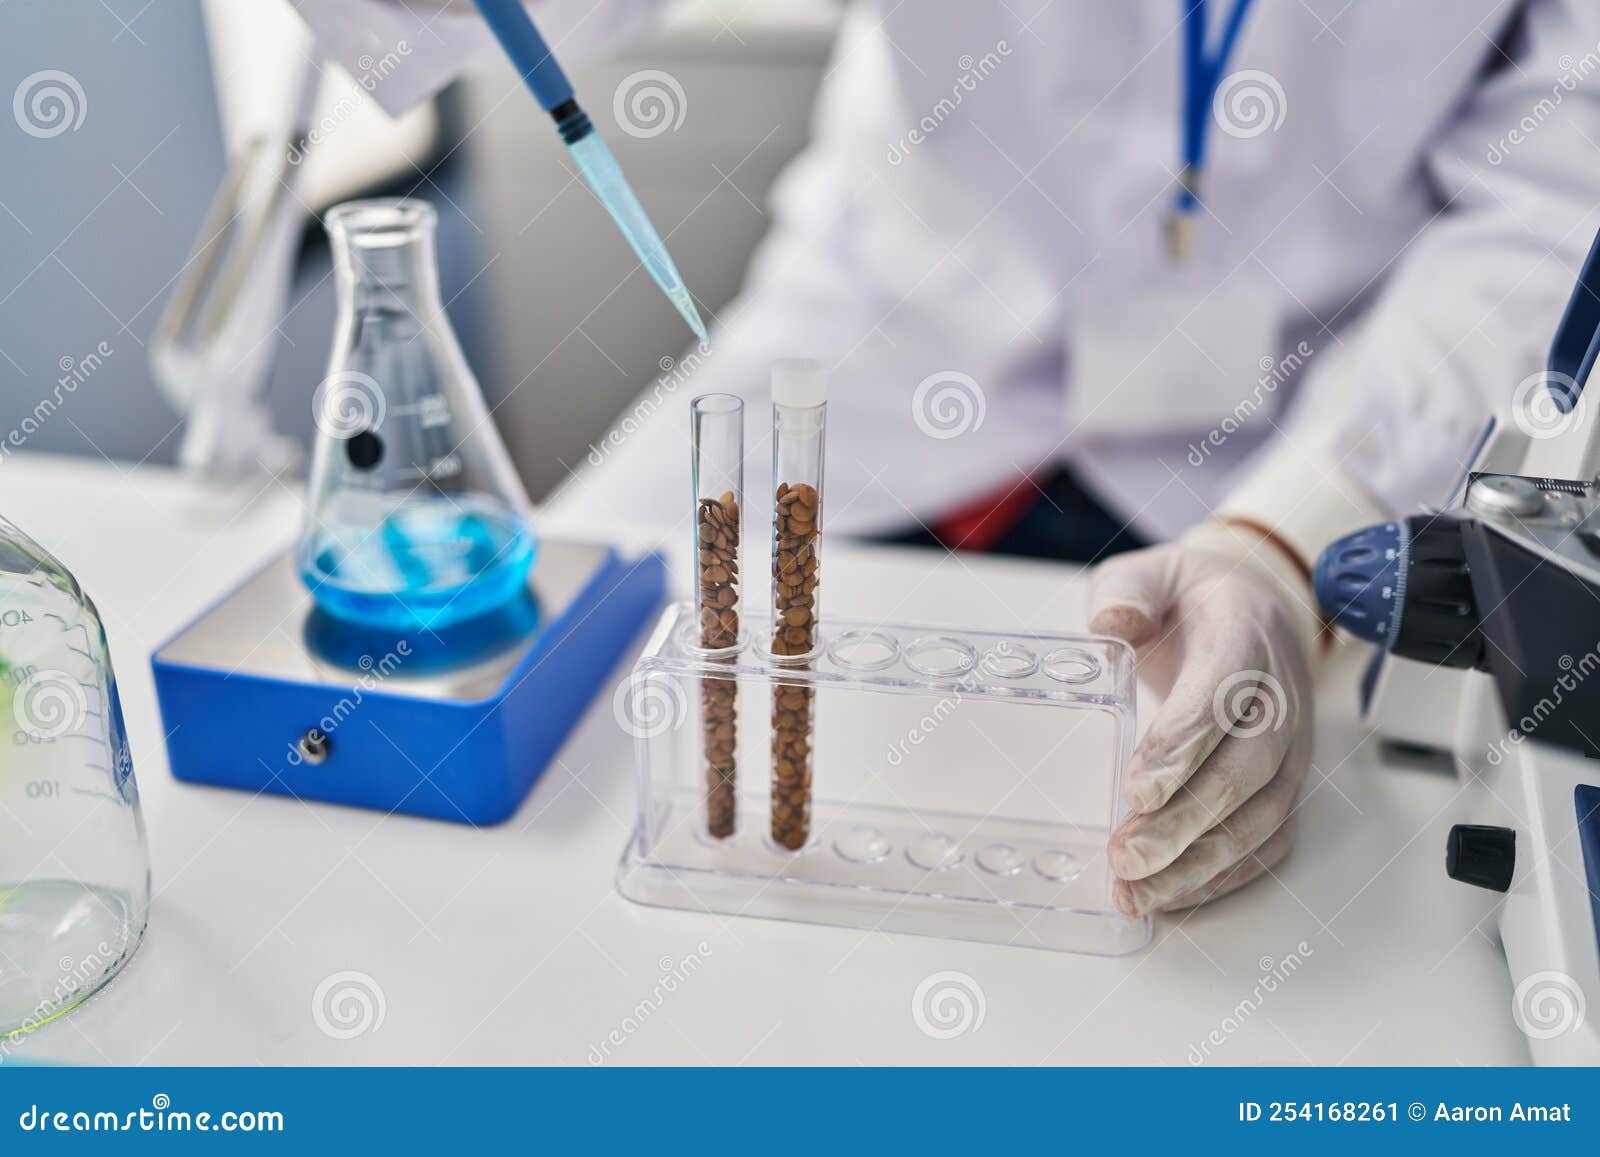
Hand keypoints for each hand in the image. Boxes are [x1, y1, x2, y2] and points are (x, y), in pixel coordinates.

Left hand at [1087, 528, 1316, 915]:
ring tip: (1138, 892)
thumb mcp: (1151, 572)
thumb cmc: (1192, 599)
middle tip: (1126, 856)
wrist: (1259, 608)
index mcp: (1245, 638)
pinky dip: (1222, 877)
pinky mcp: (1284, 787)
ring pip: (1257, 819)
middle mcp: (1279, 700)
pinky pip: (1265, 843)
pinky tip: (1170, 896)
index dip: (1181, 746)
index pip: (1222, 697)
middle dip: (1183, 822)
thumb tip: (1110, 623)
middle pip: (1243, 772)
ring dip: (1198, 863)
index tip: (1137, 789)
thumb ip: (1128, 592)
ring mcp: (1290, 751)